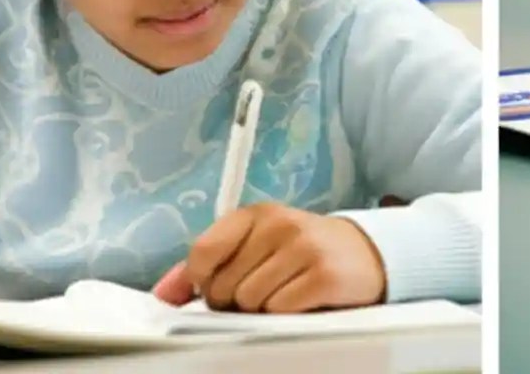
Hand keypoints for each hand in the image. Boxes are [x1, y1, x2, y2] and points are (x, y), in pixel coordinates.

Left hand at [152, 202, 385, 313]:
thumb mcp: (255, 245)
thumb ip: (207, 265)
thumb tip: (164, 294)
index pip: (203, 252)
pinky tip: (300, 300)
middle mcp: (279, 224)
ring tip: (282, 294)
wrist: (365, 253)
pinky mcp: (324, 276)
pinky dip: (285, 314)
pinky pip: (280, 311)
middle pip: (224, 285)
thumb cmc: (302, 251)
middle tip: (260, 290)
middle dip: (234, 300)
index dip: (201, 281)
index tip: (215, 286)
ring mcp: (304, 248)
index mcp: (256, 214)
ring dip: (261, 309)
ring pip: (250, 301)